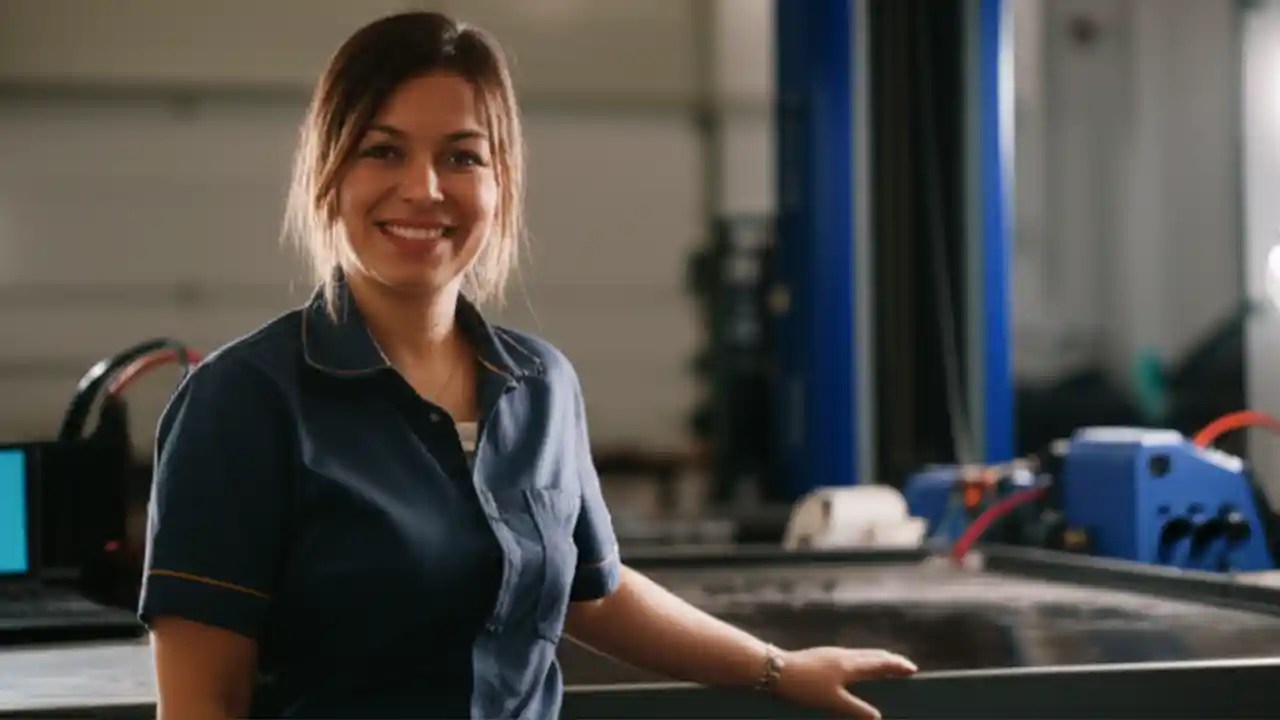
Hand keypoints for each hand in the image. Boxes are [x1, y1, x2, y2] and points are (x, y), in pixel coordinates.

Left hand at [772, 647, 916, 718]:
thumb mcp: (832, 701)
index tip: (912, 668)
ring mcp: (832, 654)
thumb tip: (877, 717)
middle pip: (873, 655)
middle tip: (904, 665)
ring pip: (861, 654)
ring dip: (877, 658)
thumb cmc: (804, 686)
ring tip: (885, 663)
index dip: (897, 666)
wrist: (775, 669)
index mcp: (850, 665)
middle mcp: (844, 655)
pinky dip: (863, 659)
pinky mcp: (822, 656)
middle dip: (890, 660)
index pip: (880, 664)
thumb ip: (856, 709)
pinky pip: (851, 655)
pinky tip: (856, 666)